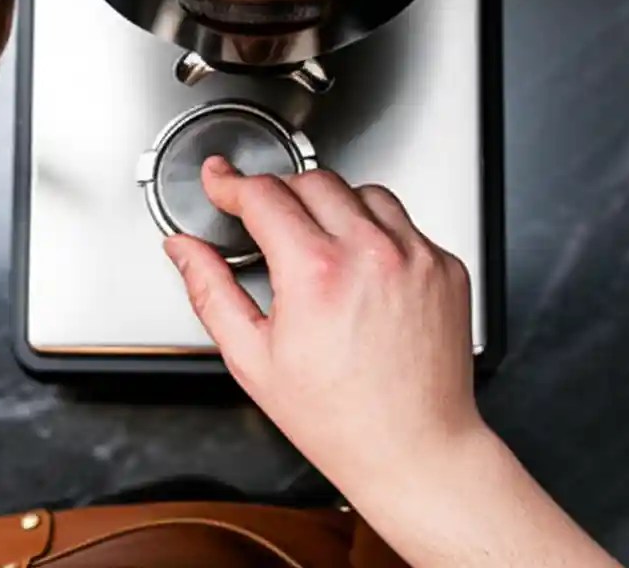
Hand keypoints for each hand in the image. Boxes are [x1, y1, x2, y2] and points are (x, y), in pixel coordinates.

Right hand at [163, 157, 483, 493]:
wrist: (415, 448)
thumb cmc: (339, 418)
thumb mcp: (253, 359)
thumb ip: (211, 291)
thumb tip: (184, 250)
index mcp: (316, 273)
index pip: (264, 195)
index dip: (231, 183)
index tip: (221, 180)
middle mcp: (371, 253)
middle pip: (312, 181)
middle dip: (279, 193)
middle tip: (264, 220)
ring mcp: (415, 255)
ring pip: (363, 192)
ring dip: (331, 205)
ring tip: (318, 244)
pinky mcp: (444, 265)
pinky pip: (404, 223)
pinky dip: (377, 232)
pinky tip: (362, 268)